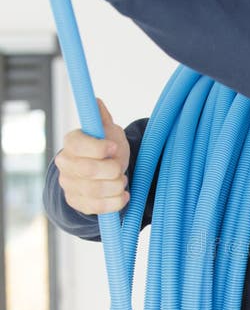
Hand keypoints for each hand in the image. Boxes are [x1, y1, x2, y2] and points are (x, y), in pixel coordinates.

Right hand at [56, 99, 130, 214]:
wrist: (103, 172)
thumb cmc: (106, 148)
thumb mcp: (107, 130)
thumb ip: (102, 118)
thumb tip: (96, 101)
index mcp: (72, 142)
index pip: (80, 146)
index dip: (101, 149)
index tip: (115, 148)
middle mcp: (65, 164)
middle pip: (89, 170)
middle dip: (113, 170)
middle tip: (120, 168)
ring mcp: (69, 184)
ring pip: (96, 190)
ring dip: (116, 186)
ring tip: (121, 181)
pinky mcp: (77, 202)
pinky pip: (98, 208)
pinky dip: (116, 202)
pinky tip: (123, 195)